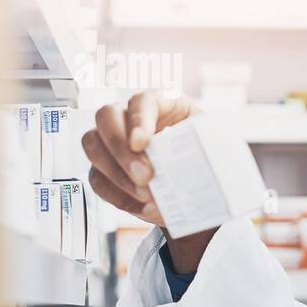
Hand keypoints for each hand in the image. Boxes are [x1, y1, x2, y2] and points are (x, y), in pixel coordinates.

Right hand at [82, 90, 196, 226]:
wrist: (199, 181)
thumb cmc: (205, 155)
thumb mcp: (214, 146)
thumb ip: (206, 150)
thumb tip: (200, 166)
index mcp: (162, 103)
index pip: (141, 100)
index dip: (138, 120)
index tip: (142, 143)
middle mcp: (130, 115)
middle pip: (106, 116)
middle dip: (121, 148)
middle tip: (145, 176)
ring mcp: (112, 140)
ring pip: (92, 144)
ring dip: (115, 172)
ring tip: (145, 195)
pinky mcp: (104, 167)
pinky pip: (95, 177)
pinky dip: (116, 194)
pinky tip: (139, 206)